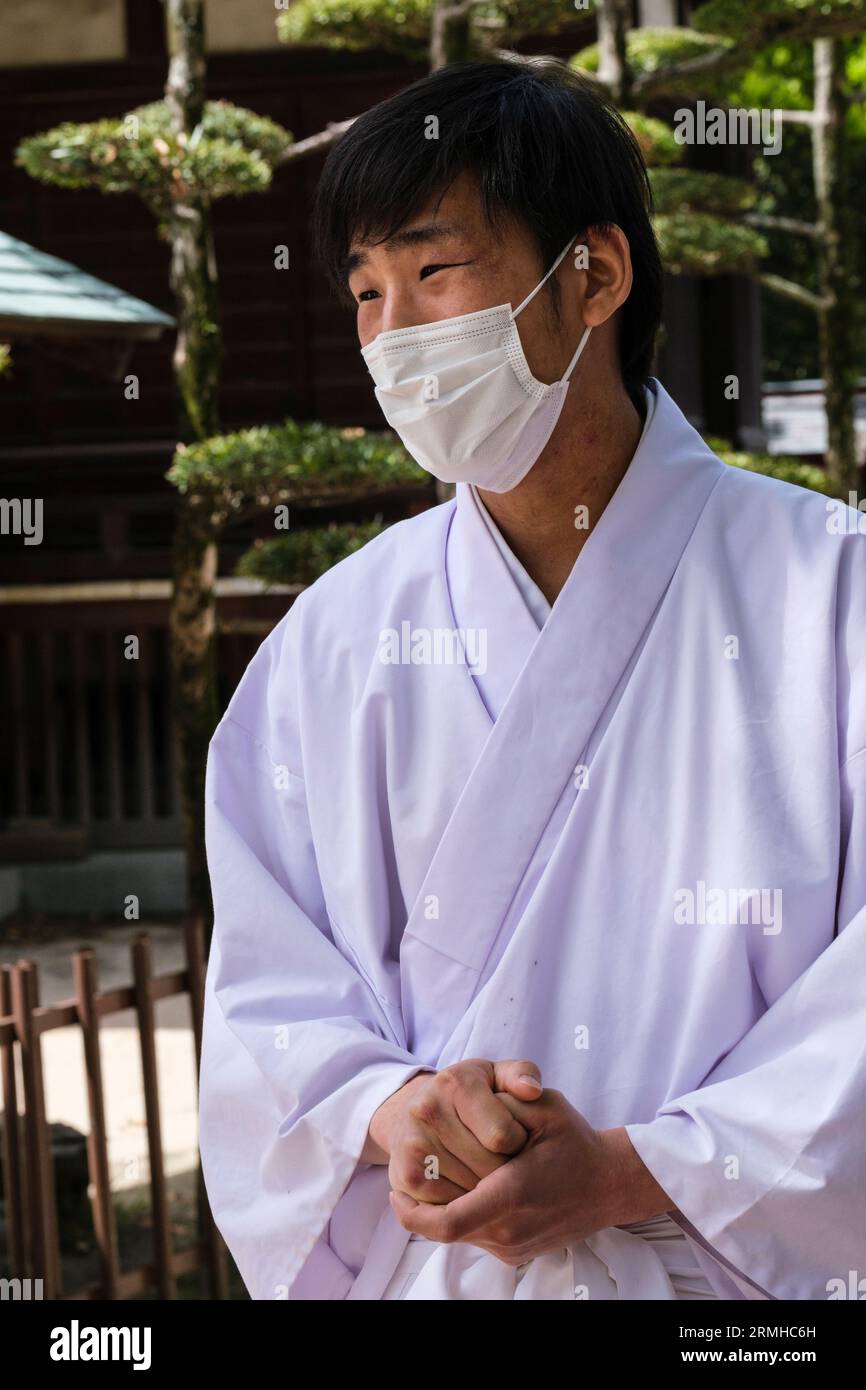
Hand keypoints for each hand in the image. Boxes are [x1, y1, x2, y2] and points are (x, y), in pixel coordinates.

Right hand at [366, 1058, 544, 1203]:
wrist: (410, 1114)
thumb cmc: (465, 1097)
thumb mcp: (495, 1076)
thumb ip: (521, 1074)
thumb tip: (532, 1090)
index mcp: (455, 1083)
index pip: (503, 1136)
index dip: (518, 1143)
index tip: (514, 1137)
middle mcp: (428, 1110)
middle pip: (487, 1167)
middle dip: (505, 1172)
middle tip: (505, 1163)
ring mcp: (414, 1145)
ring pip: (470, 1192)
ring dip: (486, 1193)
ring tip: (488, 1175)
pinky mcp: (406, 1177)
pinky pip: (450, 1208)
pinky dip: (465, 1205)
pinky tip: (469, 1189)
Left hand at [390, 1088, 674, 1262]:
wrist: (609, 1184)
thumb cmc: (575, 1140)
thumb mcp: (544, 1107)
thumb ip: (500, 1105)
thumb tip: (449, 1110)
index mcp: (512, 1194)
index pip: (445, 1221)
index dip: (410, 1210)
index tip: (393, 1188)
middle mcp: (509, 1229)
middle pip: (442, 1225)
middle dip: (422, 1198)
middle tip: (409, 1170)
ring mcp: (511, 1246)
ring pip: (454, 1234)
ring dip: (438, 1208)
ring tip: (432, 1177)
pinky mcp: (513, 1253)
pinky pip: (472, 1236)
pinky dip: (458, 1214)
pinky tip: (458, 1188)